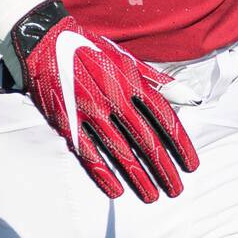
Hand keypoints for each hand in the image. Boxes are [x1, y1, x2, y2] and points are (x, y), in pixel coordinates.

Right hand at [9, 0, 199, 202]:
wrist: (46, 41)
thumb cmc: (90, 50)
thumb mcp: (127, 58)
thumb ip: (157, 81)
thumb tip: (190, 98)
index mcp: (132, 81)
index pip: (165, 118)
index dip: (181, 144)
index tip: (191, 164)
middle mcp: (114, 98)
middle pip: (146, 141)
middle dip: (164, 169)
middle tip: (176, 189)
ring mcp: (90, 112)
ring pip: (120, 153)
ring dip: (139, 178)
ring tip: (152, 196)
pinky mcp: (67, 122)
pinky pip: (89, 154)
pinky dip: (103, 175)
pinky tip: (116, 191)